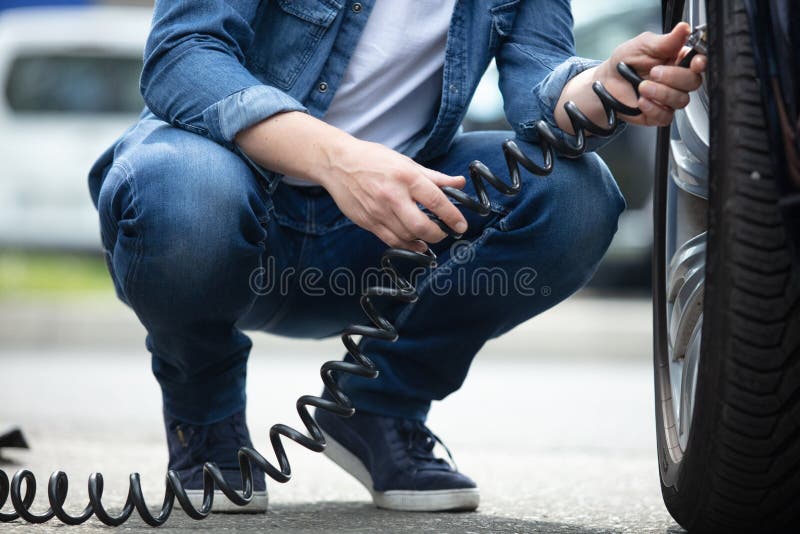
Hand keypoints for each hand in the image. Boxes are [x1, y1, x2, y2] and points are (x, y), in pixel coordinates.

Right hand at [319, 139, 467, 251]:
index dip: (452, 216)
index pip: (436, 200)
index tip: (461, 225)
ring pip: (407, 236)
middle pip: (421, 226)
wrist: (338, 163)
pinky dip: (407, 245)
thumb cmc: (373, 160)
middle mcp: (393, 196)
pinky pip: (391, 241)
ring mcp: (378, 212)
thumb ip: (434, 177)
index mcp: (406, 177)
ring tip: (430, 235)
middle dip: (438, 234)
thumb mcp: (406, 162)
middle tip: (445, 233)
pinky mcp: (368, 222)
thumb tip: (459, 182)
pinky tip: (415, 244)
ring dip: (423, 240)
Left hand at [597, 22, 707, 126]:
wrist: (606, 83)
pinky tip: (642, 101)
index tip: (695, 63)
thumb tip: (683, 28)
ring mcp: (669, 98)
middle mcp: (677, 80)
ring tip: (642, 87)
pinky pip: (666, 117)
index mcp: (678, 59)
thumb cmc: (624, 62)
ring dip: (661, 93)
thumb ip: (666, 41)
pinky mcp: (659, 114)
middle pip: (693, 82)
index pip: (699, 62)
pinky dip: (653, 109)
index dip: (700, 63)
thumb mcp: (643, 45)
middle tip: (654, 72)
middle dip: (674, 77)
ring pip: (681, 100)